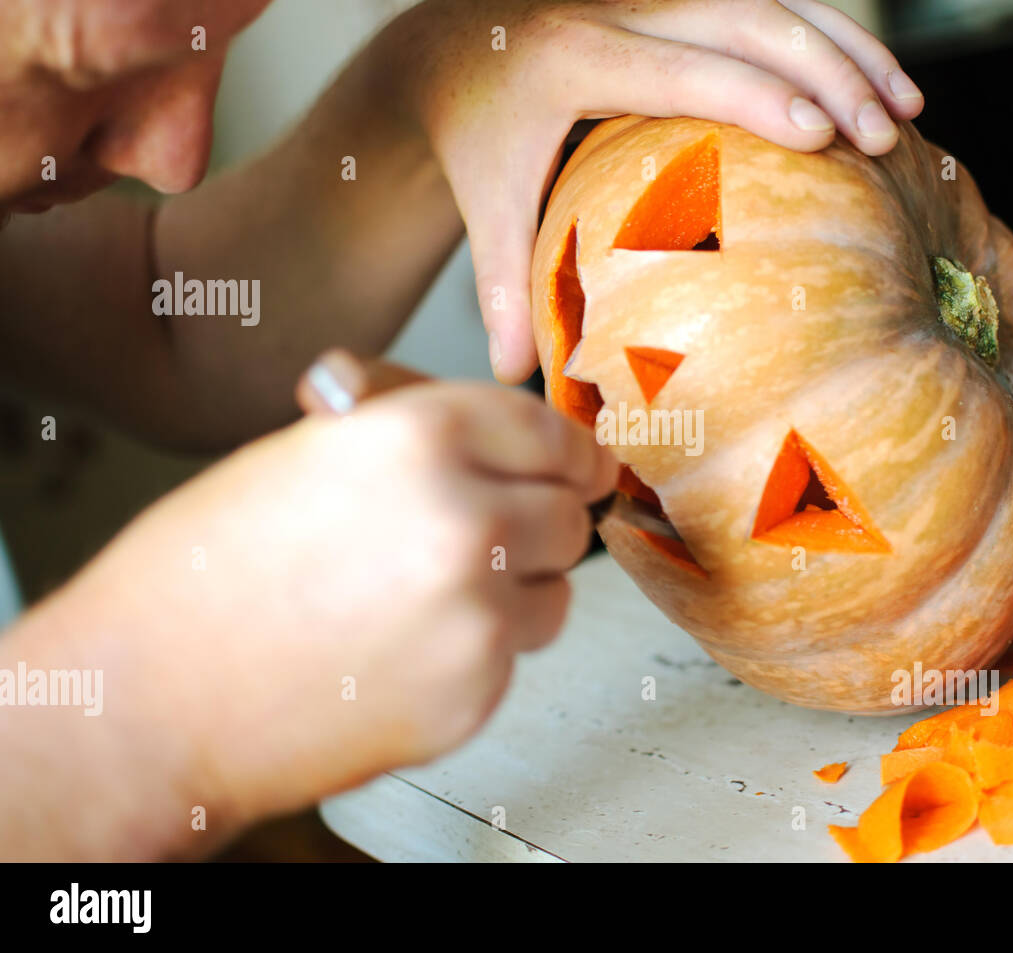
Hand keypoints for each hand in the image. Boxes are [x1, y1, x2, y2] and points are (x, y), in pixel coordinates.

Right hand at [8, 353, 615, 856]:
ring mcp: (477, 614)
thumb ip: (417, 431)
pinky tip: (400, 654)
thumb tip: (507, 427)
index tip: (580, 469)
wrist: (148, 699)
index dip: (569, 454)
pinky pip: (516, 656)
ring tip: (418, 603)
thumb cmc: (205, 572)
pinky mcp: (475, 693)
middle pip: (569, 513)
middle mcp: (466, 518)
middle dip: (537, 522)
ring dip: (517, 592)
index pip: (552, 433)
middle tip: (481, 541)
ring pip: (557, 590)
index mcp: (420, 437)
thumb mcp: (308, 454)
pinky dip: (479, 654)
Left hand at [379, 0, 923, 382]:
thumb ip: (498, 287)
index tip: (822, 136)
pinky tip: (876, 77)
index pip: (681, 68)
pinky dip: (829, 34)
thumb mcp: (487, 208)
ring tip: (905, 110)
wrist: (456, 51)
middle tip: (883, 137)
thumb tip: (514, 375)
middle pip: (743, 18)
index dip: (755, 95)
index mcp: (572, 55)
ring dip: (846, 48)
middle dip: (825, 71)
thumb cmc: (481, 141)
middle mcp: (619, 3)